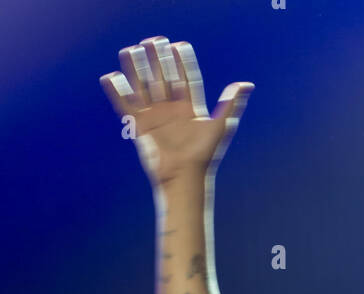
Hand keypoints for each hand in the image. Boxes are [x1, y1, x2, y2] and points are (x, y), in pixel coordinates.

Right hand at [100, 37, 253, 187]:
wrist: (184, 178)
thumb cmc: (204, 155)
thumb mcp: (220, 127)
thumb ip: (230, 104)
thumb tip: (247, 84)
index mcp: (189, 109)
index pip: (184, 79)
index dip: (182, 62)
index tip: (179, 45)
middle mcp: (170, 110)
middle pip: (162, 78)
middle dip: (157, 59)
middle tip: (153, 40)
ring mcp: (154, 117)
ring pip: (142, 87)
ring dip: (136, 69)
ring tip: (130, 50)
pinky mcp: (139, 127)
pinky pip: (125, 105)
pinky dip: (117, 92)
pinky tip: (111, 76)